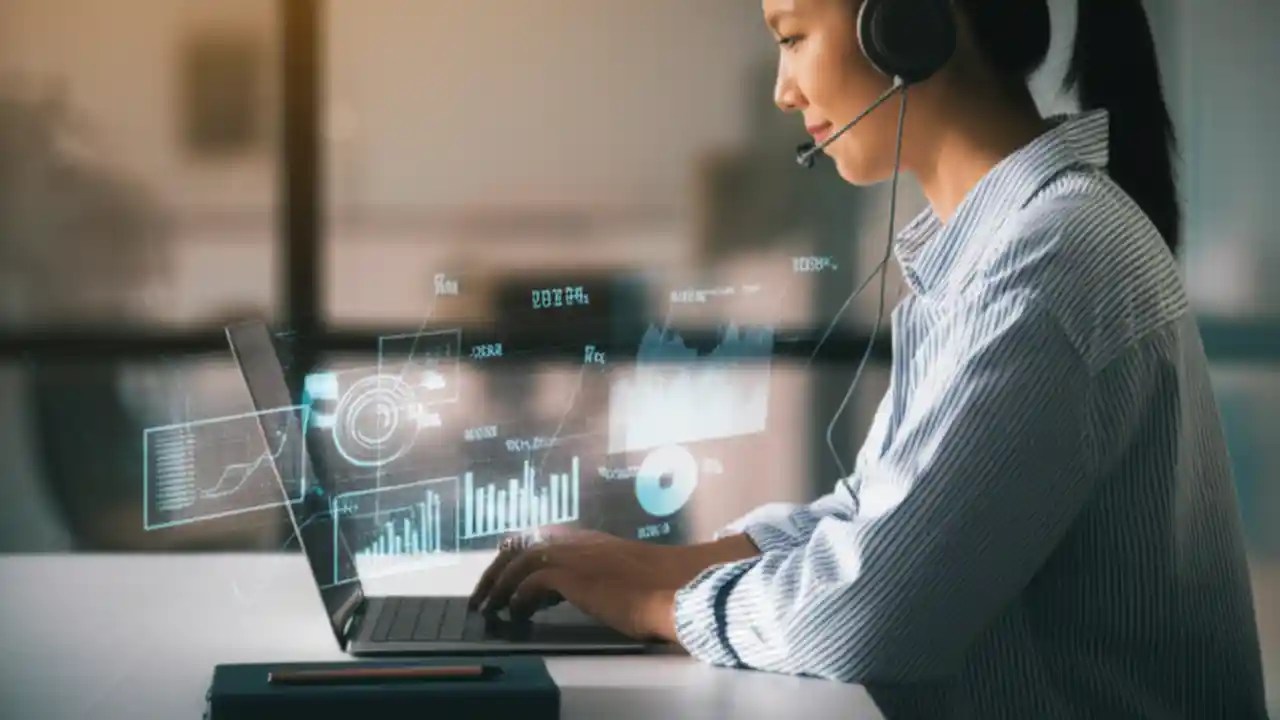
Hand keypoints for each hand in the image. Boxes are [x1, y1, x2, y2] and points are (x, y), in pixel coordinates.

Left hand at [468, 528, 759, 640]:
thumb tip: (596, 592)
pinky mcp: (575, 577)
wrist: (680, 589)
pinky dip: (517, 598)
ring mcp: (576, 557)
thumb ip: (607, 577)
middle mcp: (580, 543)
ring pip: (521, 561)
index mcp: (592, 542)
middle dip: (496, 570)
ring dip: (499, 585)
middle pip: (522, 545)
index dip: (517, 558)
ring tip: (488, 608)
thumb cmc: (666, 587)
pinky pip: (531, 583)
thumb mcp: (629, 577)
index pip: (542, 540)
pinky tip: (516, 613)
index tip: (504, 579)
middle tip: (481, 596)